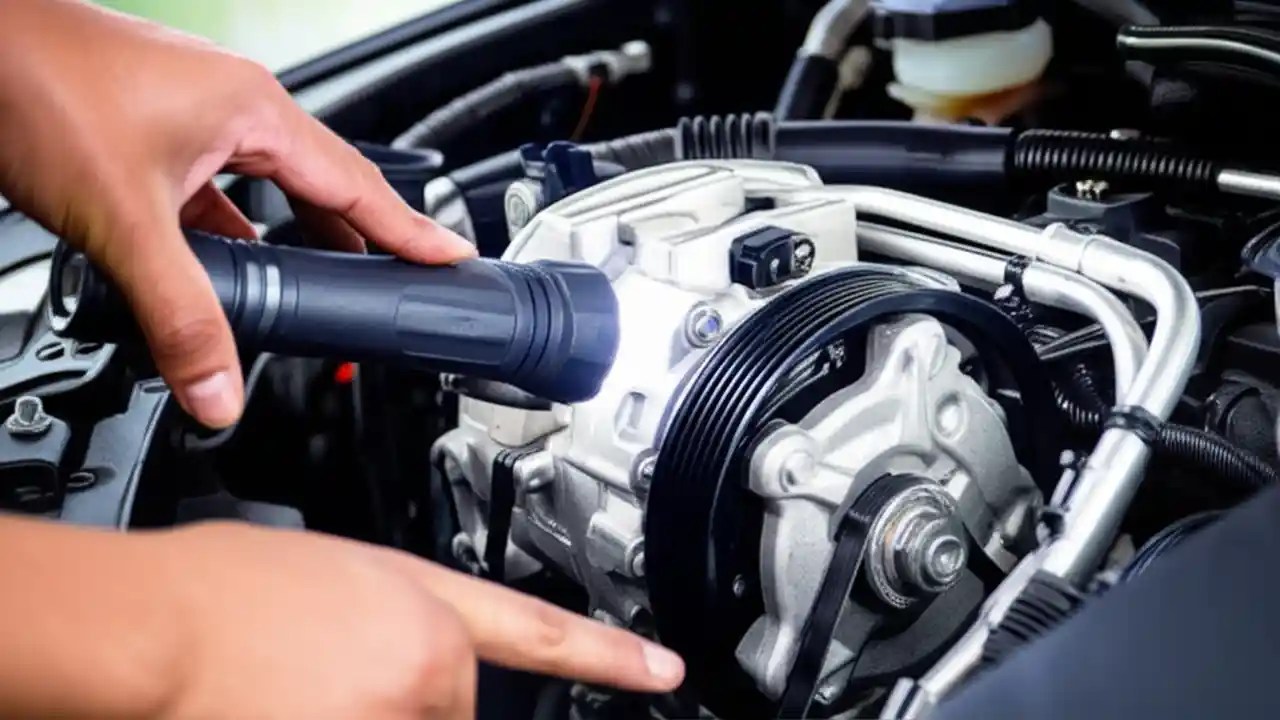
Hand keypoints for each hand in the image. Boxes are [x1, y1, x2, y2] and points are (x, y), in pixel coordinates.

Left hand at [0, 0, 474, 427]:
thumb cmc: (34, 85)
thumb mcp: (124, 221)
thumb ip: (180, 315)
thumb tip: (218, 391)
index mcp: (253, 112)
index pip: (357, 184)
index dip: (408, 230)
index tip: (450, 258)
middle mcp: (232, 107)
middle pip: (320, 187)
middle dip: (356, 240)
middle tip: (391, 283)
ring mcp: (192, 116)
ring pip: (264, 190)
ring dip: (287, 239)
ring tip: (314, 288)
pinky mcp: (154, 131)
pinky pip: (216, 189)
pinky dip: (229, 232)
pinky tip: (219, 268)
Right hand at [0, 518, 684, 718]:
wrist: (159, 625)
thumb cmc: (221, 591)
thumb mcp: (335, 576)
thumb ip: (392, 615)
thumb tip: (395, 653)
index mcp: (426, 602)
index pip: (541, 631)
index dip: (609, 654)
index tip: (664, 669)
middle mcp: (432, 662)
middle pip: (450, 710)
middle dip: (402, 705)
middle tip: (322, 682)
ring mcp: (403, 713)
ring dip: (364, 717)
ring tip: (295, 692)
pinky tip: (290, 705)